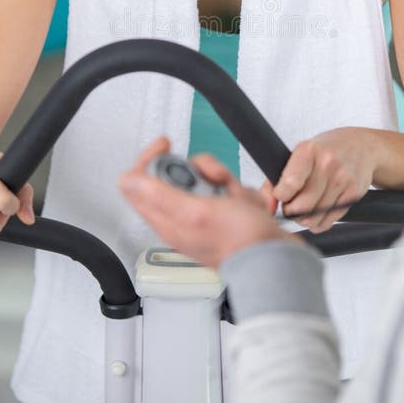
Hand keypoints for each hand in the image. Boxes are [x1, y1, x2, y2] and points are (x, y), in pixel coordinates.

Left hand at [119, 137, 294, 268]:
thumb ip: (159, 195)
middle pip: (178, 174)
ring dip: (224, 180)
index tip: (166, 144)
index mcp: (167, 219)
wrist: (276, 257)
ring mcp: (205, 215)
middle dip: (201, 169)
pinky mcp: (225, 213)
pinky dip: (239, 191)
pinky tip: (245, 204)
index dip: (151, 158)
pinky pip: (227, 188)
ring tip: (235, 196)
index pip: (141, 182)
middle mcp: (182, 218)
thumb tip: (127, 180)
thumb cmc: (241, 241)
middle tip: (214, 179)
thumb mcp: (196, 212)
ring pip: (206, 178)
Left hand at [264, 127, 375, 232]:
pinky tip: (318, 212)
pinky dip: (319, 222)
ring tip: (304, 209)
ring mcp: (343, 179)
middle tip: (291, 207)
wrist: (361, 146)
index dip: (281, 196)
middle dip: (291, 212)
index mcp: (308, 150)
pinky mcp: (354, 193)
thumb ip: (275, 180)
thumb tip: (267, 208)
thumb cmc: (325, 150)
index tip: (281, 195)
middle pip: (302, 205)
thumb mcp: (299, 154)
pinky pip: (330, 220)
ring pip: (315, 217)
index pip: (290, 183)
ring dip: (305, 219)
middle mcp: (327, 163)